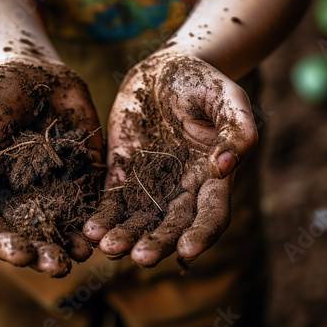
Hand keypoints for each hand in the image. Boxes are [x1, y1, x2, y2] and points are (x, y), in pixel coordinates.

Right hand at [0, 55, 102, 276]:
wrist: (34, 69)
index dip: (3, 244)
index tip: (19, 253)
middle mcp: (18, 200)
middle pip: (29, 237)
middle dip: (43, 255)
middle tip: (58, 265)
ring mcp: (52, 191)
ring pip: (63, 228)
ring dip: (71, 245)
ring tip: (82, 253)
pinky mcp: (83, 177)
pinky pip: (92, 203)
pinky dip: (97, 219)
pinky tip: (104, 229)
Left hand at [84, 52, 257, 266]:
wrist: (164, 68)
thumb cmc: (203, 81)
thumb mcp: (228, 98)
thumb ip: (237, 131)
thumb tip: (223, 168)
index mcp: (213, 178)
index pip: (211, 216)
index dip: (201, 235)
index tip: (187, 250)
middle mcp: (182, 190)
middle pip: (170, 226)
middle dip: (157, 243)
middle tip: (140, 257)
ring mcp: (150, 184)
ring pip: (138, 220)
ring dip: (125, 236)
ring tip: (109, 247)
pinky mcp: (121, 173)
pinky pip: (111, 201)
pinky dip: (101, 217)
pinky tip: (89, 230)